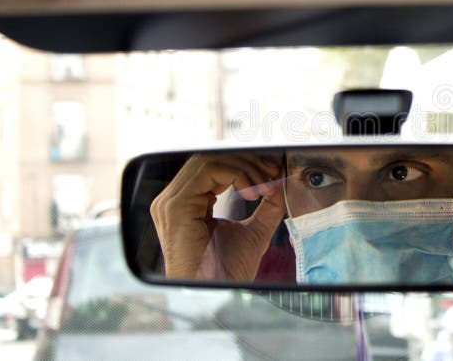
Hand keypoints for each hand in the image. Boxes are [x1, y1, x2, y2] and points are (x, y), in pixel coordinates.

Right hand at [150, 153, 284, 280]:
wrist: (216, 294)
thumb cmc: (228, 270)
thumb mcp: (254, 230)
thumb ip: (266, 206)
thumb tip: (281, 183)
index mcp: (187, 203)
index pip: (213, 165)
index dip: (246, 163)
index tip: (272, 173)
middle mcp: (174, 199)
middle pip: (210, 157)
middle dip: (248, 161)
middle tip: (273, 173)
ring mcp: (171, 201)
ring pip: (210, 159)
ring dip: (246, 168)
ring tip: (265, 187)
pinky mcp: (176, 206)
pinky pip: (208, 171)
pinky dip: (238, 175)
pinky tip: (253, 193)